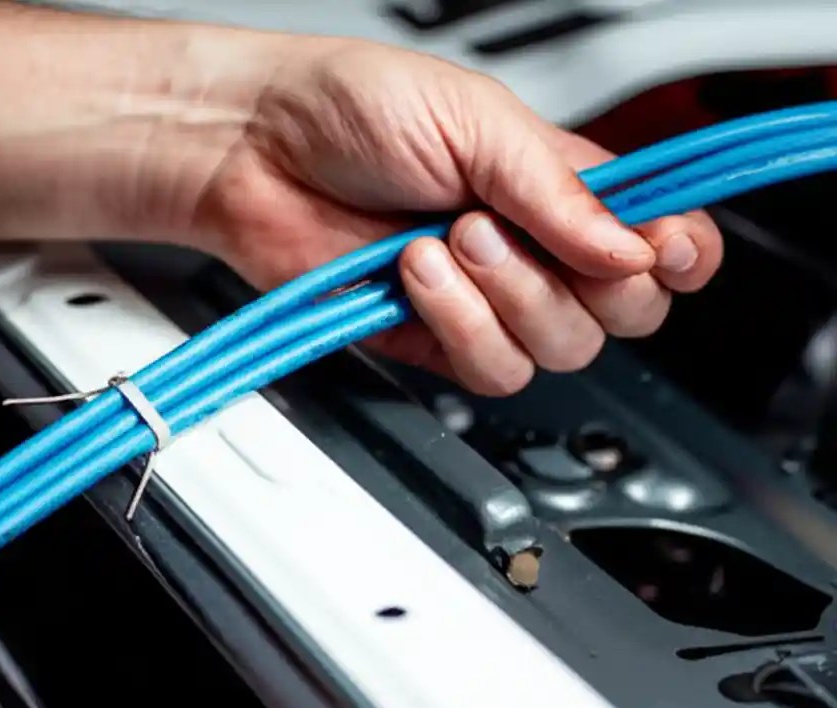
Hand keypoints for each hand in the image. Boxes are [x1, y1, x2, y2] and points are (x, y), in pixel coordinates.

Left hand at [193, 41, 722, 395]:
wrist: (257, 151)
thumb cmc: (352, 107)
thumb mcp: (474, 120)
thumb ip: (561, 190)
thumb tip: (632, 247)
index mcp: (562, 184)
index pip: (661, 238)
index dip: (680, 253)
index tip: (664, 248)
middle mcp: (532, 247)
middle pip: (624, 312)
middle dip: (579, 278)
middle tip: (508, 225)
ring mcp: (485, 299)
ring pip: (559, 349)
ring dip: (507, 296)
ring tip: (446, 238)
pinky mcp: (433, 339)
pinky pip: (489, 369)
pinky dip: (460, 326)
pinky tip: (417, 277)